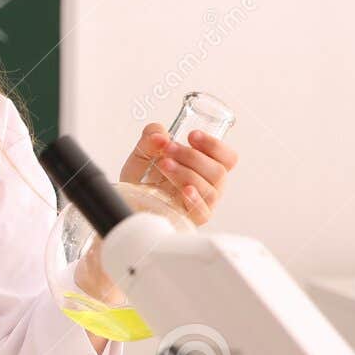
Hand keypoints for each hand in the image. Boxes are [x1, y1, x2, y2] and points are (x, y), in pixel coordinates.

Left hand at [73, 123, 240, 308]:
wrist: (127, 202)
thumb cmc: (143, 179)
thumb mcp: (143, 152)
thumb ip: (151, 137)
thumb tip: (159, 135)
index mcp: (204, 167)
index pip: (227, 157)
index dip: (214, 145)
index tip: (192, 135)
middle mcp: (207, 185)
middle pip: (220, 171)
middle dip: (192, 156)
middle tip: (168, 149)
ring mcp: (202, 203)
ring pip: (211, 188)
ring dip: (186, 172)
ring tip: (164, 164)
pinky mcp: (192, 219)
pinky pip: (203, 211)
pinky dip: (195, 198)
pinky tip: (183, 189)